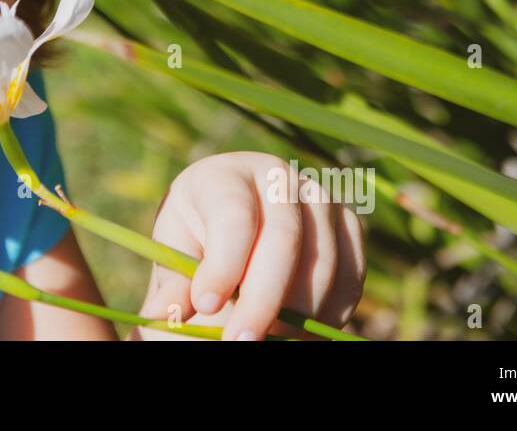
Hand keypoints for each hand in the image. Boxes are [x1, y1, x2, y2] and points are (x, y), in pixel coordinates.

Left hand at [130, 152, 365, 340]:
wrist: (235, 226)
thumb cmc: (196, 239)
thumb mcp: (175, 254)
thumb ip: (174, 283)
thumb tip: (165, 313)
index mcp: (226, 175)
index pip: (233, 216)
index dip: (223, 265)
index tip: (206, 307)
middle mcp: (278, 176)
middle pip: (284, 239)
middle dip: (263, 299)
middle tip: (240, 341)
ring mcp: (320, 197)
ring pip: (323, 262)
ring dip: (298, 314)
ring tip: (266, 339)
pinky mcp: (349, 225)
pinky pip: (351, 277)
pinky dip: (329, 314)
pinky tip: (299, 334)